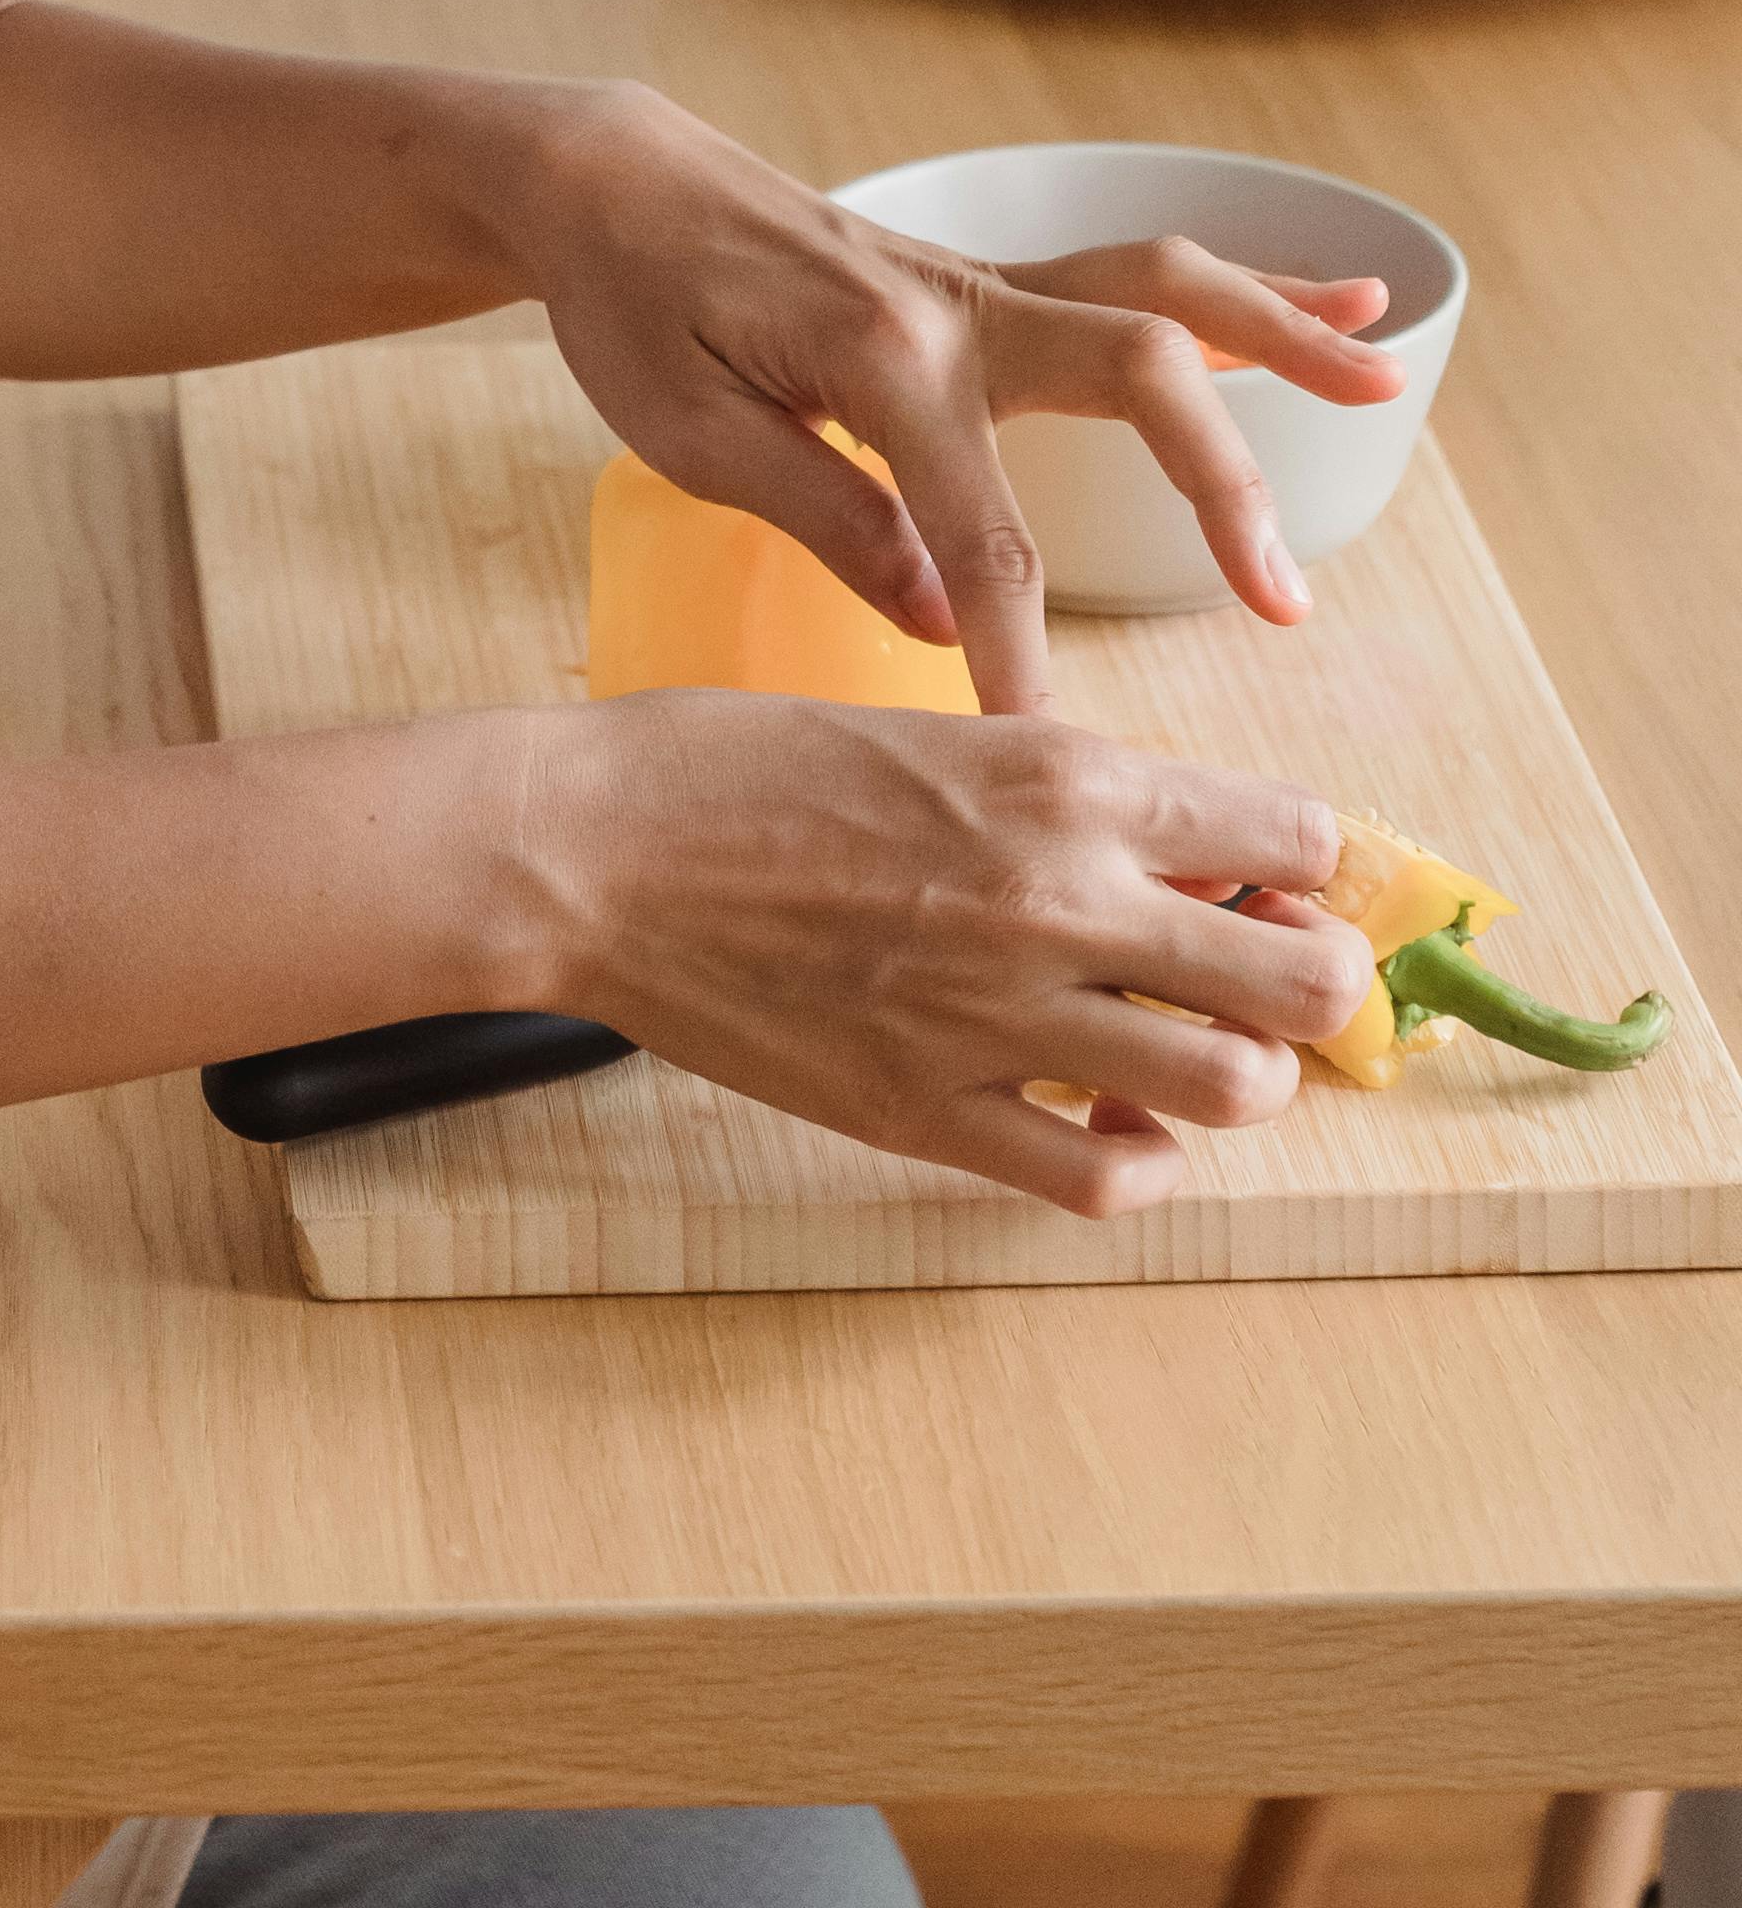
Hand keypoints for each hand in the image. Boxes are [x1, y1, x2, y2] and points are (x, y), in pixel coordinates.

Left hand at [492, 83, 1401, 713]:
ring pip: (1163, 293)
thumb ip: (821, 511)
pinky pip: (1137, 276)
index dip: (1014, 646)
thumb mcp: (687, 427)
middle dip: (1223, 484)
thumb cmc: (633, 307)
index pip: (978, 530)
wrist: (613, 181)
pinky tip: (1337, 299)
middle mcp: (958, 306)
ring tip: (1390, 373)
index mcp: (879, 359)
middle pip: (1136, 374)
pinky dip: (1244, 289)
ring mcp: (984, 282)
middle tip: (1285, 602)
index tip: (1047, 745)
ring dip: (1282, 332)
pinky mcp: (990, 281)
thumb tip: (931, 610)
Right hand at [511, 686, 1370, 1214]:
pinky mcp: (932, 1109)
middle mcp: (1061, 897)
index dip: (1302, 865)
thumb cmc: (743, 764)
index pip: (1299, 834)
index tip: (1265, 879)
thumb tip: (1185, 855)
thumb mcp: (933, 730)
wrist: (598, 849)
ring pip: (1235, 1088)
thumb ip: (1065, 795)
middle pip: (1304, 980)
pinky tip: (1098, 1116)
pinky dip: (1134, 1159)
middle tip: (1253, 975)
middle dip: (1309, 981)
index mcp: (1064, 777)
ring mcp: (1000, 1015)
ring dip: (1231, 1073)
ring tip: (1174, 1049)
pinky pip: (1106, 1177)